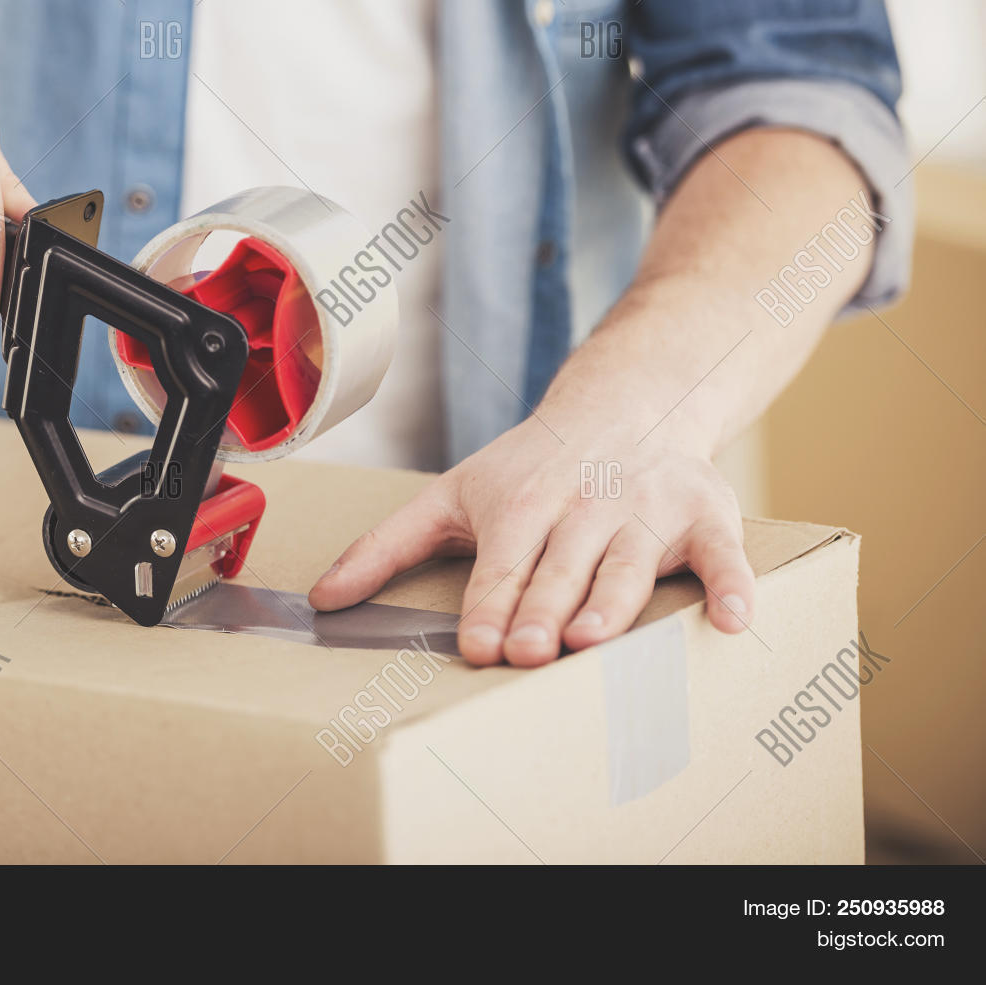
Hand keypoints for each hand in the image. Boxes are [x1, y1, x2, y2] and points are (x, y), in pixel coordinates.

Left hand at [307, 418, 756, 666]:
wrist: (626, 402)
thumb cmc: (528, 467)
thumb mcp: (452, 494)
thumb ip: (386, 547)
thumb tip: (321, 599)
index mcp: (519, 504)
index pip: (500, 564)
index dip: (489, 604)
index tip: (476, 643)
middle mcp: (581, 506)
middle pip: (560, 569)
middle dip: (544, 610)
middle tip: (530, 653)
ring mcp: (645, 509)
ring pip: (629, 563)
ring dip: (615, 600)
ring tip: (596, 638)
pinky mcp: (704, 513)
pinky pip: (722, 553)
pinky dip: (733, 584)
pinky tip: (735, 620)